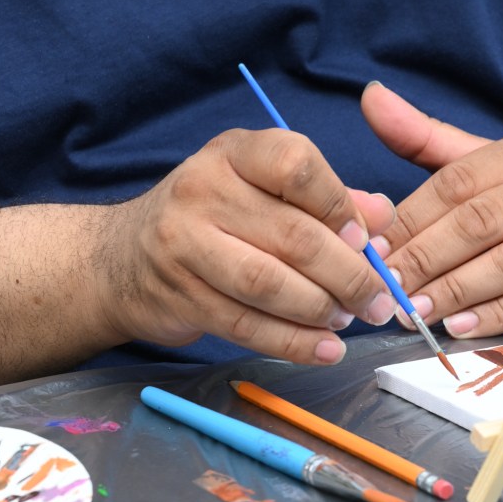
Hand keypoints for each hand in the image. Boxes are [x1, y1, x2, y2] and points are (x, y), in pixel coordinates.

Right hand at [95, 129, 397, 363]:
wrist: (119, 258)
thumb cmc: (210, 215)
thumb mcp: (260, 187)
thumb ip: (325, 197)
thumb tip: (383, 216)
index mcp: (234, 152)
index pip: (295, 162)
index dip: (338, 203)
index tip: (364, 240)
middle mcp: (204, 189)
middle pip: (292, 234)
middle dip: (347, 273)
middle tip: (378, 298)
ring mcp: (185, 242)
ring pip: (269, 283)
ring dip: (320, 309)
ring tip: (348, 320)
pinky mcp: (178, 296)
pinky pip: (246, 325)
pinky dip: (292, 342)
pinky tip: (323, 349)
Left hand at [362, 82, 502, 337]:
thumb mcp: (500, 159)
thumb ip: (430, 138)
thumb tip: (370, 97)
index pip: (461, 179)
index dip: (414, 216)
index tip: (375, 247)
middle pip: (483, 220)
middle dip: (428, 256)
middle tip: (387, 285)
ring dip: (459, 289)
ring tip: (416, 309)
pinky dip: (501, 314)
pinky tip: (462, 325)